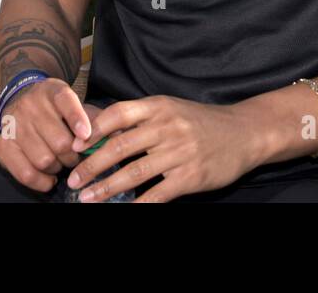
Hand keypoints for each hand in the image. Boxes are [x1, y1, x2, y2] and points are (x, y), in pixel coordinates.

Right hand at [0, 78, 93, 192]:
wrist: (21, 98)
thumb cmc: (55, 109)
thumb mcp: (75, 104)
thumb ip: (96, 118)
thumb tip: (119, 131)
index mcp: (53, 91)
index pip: (66, 101)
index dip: (77, 119)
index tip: (87, 135)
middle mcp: (30, 105)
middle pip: (59, 141)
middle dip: (73, 156)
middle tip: (76, 157)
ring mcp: (14, 125)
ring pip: (44, 160)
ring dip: (58, 168)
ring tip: (60, 164)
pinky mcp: (1, 144)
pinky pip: (25, 173)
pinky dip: (41, 182)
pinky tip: (49, 178)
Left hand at [64, 95, 257, 202]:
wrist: (244, 132)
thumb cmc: (199, 121)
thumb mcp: (170, 109)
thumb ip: (140, 118)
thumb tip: (98, 133)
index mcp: (158, 107)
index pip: (117, 114)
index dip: (92, 130)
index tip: (73, 146)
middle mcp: (167, 127)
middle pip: (120, 147)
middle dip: (92, 166)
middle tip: (73, 181)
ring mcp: (180, 153)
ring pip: (134, 173)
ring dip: (107, 188)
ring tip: (88, 199)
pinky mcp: (192, 176)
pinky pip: (158, 194)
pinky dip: (139, 205)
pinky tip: (124, 210)